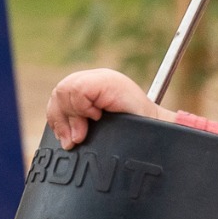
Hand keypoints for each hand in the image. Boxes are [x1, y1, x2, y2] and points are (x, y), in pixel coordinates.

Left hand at [46, 69, 172, 148]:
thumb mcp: (100, 130)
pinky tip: (98, 116)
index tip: (66, 141)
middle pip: (60, 92)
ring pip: (66, 90)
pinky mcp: (107, 81)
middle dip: (62, 120)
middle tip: (76, 139)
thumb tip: (62, 139)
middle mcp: (96, 79)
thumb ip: (80, 125)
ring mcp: (103, 78)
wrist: (160, 134)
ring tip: (88, 129)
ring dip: (73, 116)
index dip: (57, 119)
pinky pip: (79, 90)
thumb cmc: (133, 135)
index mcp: (92, 88)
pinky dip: (83, 108)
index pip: (59, 97)